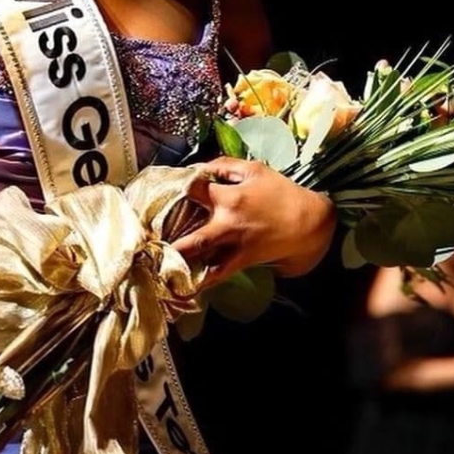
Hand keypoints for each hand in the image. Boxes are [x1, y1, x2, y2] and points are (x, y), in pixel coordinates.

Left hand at [170, 157, 336, 284]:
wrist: (307, 223)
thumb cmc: (281, 193)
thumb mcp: (256, 169)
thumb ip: (225, 165)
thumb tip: (199, 168)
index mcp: (229, 198)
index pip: (193, 191)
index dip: (178, 189)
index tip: (167, 191)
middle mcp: (226, 225)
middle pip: (189, 239)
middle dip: (166, 244)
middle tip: (145, 245)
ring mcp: (232, 247)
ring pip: (200, 262)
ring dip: (177, 266)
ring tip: (154, 269)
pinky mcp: (240, 262)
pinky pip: (216, 276)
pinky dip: (199, 282)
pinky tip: (181, 288)